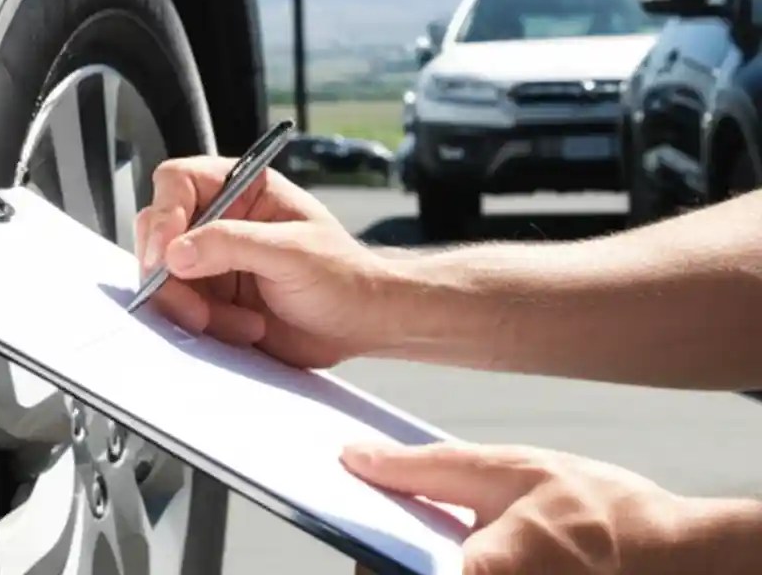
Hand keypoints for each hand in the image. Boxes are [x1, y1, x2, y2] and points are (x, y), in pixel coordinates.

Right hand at [134, 155, 379, 367]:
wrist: (361, 323)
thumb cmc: (342, 276)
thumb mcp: (290, 253)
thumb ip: (231, 245)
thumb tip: (175, 252)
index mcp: (241, 188)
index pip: (178, 182)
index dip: (164, 214)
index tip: (166, 255)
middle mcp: (218, 219)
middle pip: (157, 231)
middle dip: (171, 275)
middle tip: (198, 307)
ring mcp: (210, 260)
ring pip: (163, 278)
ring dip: (191, 308)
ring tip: (241, 324)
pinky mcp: (210, 297)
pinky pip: (178, 309)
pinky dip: (200, 325)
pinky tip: (244, 330)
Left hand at [341, 441, 761, 574]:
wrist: (674, 554)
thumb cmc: (599, 512)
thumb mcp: (508, 471)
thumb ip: (425, 468)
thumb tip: (355, 458)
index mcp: (476, 572)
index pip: (380, 571)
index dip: (361, 550)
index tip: (348, 523)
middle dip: (385, 554)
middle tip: (382, 521)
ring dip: (413, 559)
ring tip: (415, 527)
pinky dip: (439, 562)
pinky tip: (451, 544)